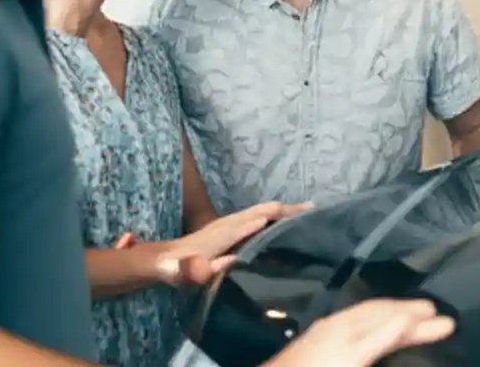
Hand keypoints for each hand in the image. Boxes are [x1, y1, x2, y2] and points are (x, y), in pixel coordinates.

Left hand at [155, 201, 310, 287]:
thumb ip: (198, 268)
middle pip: (265, 209)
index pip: (258, 217)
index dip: (281, 215)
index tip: (306, 214)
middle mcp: (231, 222)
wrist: (163, 260)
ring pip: (263, 211)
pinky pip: (259, 218)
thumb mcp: (184, 270)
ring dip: (285, 211)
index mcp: (226, 231)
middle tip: (316, 213)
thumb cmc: (177, 268)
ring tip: (308, 215)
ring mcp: (231, 223)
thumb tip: (222, 262)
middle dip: (290, 209)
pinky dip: (275, 217)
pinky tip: (284, 224)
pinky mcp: (231, 229)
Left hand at [267, 299, 455, 366]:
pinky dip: (374, 310)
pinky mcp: (316, 331)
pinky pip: (354, 313)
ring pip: (367, 310)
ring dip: (393, 307)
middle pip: (382, 315)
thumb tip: (398, 331)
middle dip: (410, 311)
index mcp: (350, 353)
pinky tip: (378, 315)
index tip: (447, 322)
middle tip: (438, 312)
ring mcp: (325, 329)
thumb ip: (377, 343)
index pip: (392, 332)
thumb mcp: (352, 361)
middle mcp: (339, 334)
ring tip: (416, 310)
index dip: (419, 327)